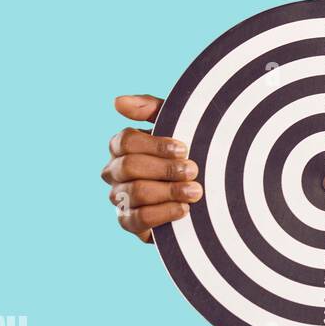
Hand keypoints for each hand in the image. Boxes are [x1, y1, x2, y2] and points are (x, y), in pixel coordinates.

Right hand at [101, 94, 201, 243]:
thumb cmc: (188, 152)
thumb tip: (118, 102)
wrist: (209, 191)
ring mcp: (120, 199)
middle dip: (165, 169)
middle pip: (129, 167)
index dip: (155, 145)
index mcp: (122, 147)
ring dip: (169, 191)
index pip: (124, 141)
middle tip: (193, 171)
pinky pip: (137, 219)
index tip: (184, 149)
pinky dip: (163, 213)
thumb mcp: (178, 124)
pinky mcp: (130, 223)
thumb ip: (151, 109)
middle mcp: (115, 173)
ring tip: (196, 191)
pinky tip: (184, 210)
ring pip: (135, 193)